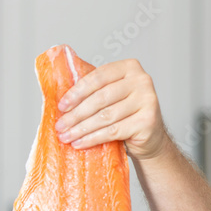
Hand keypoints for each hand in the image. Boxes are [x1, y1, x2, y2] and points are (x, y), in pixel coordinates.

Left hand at [54, 59, 170, 160]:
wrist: (149, 137)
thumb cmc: (125, 115)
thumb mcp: (110, 97)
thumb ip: (92, 91)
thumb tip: (60, 98)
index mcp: (129, 67)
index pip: (98, 77)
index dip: (77, 92)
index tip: (61, 106)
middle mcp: (141, 80)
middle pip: (100, 98)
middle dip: (76, 114)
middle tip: (60, 126)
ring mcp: (147, 100)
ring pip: (105, 116)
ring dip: (81, 128)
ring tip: (66, 136)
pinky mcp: (147, 121)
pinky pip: (113, 131)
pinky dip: (93, 138)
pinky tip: (80, 143)